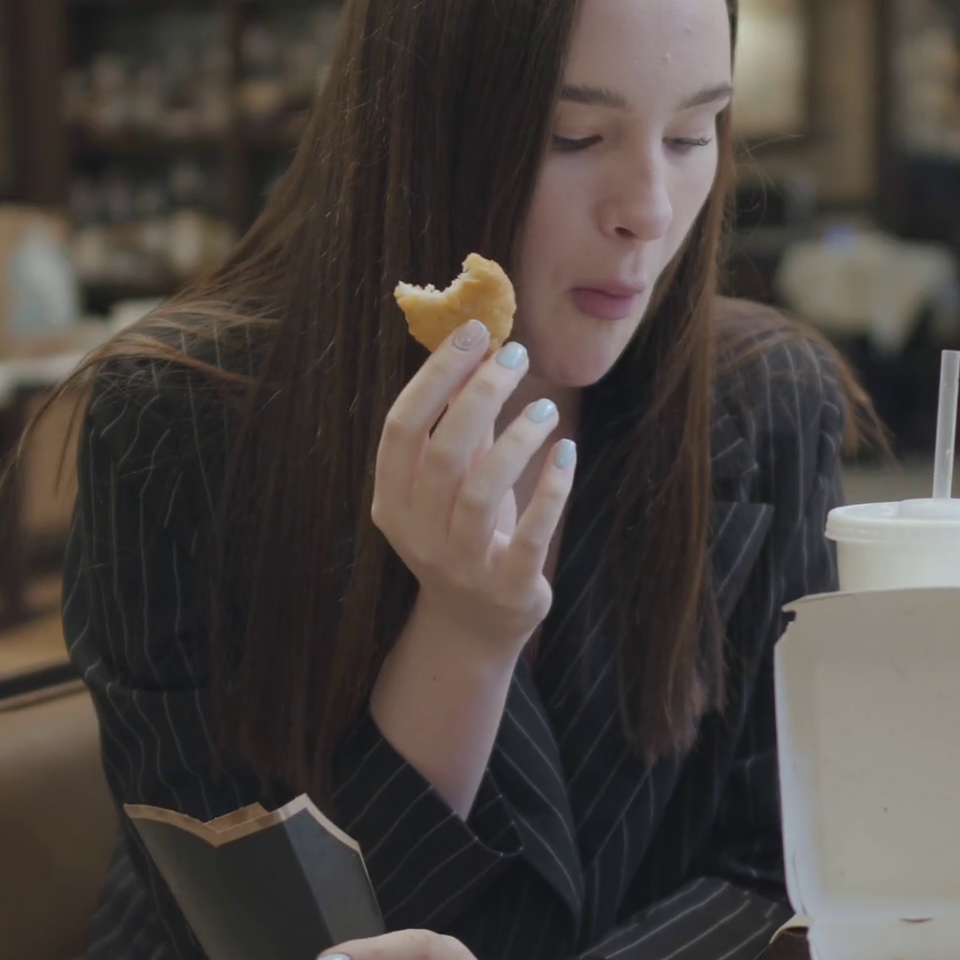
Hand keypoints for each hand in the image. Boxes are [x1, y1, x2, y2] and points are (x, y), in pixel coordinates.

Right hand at [372, 319, 576, 653]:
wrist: (475, 626)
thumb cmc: (466, 534)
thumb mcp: (455, 484)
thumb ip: (464, 427)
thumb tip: (481, 350)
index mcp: (393, 500)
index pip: (402, 427)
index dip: (436, 376)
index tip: (474, 333)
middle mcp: (418, 534)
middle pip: (442, 453)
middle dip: (479, 396)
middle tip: (515, 357)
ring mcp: (461, 565)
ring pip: (480, 492)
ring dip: (517, 441)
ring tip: (545, 409)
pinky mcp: (507, 587)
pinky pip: (529, 535)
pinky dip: (550, 491)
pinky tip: (567, 453)